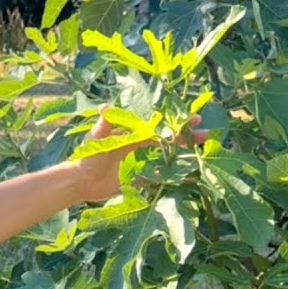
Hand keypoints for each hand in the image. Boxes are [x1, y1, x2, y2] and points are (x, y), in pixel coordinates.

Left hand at [73, 108, 208, 201]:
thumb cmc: (87, 156)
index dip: (176, 123)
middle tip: (207, 135)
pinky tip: (192, 178)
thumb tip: (105, 107)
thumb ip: (104, 125)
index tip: (193, 118)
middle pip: (169, 141)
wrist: (81, 181)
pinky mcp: (141, 180)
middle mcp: (142, 147)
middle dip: (187, 138)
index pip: (160, 126)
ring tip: (204, 156)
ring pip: (169, 158)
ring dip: (185, 157)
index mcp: (135, 134)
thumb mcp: (96, 139)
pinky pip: (161, 178)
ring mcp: (143, 163)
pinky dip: (175, 178)